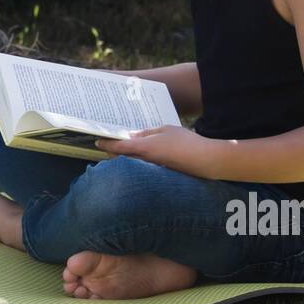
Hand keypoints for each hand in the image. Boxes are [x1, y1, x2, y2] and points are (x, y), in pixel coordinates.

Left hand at [94, 125, 210, 176]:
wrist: (205, 161)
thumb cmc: (186, 142)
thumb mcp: (165, 130)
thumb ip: (147, 133)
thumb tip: (132, 136)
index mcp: (144, 148)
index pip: (118, 148)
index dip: (106, 144)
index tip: (97, 142)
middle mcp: (145, 161)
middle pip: (122, 158)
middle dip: (114, 151)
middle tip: (108, 143)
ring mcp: (152, 169)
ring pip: (132, 163)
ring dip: (125, 157)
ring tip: (123, 147)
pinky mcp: (160, 174)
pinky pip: (143, 167)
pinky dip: (137, 161)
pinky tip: (141, 154)